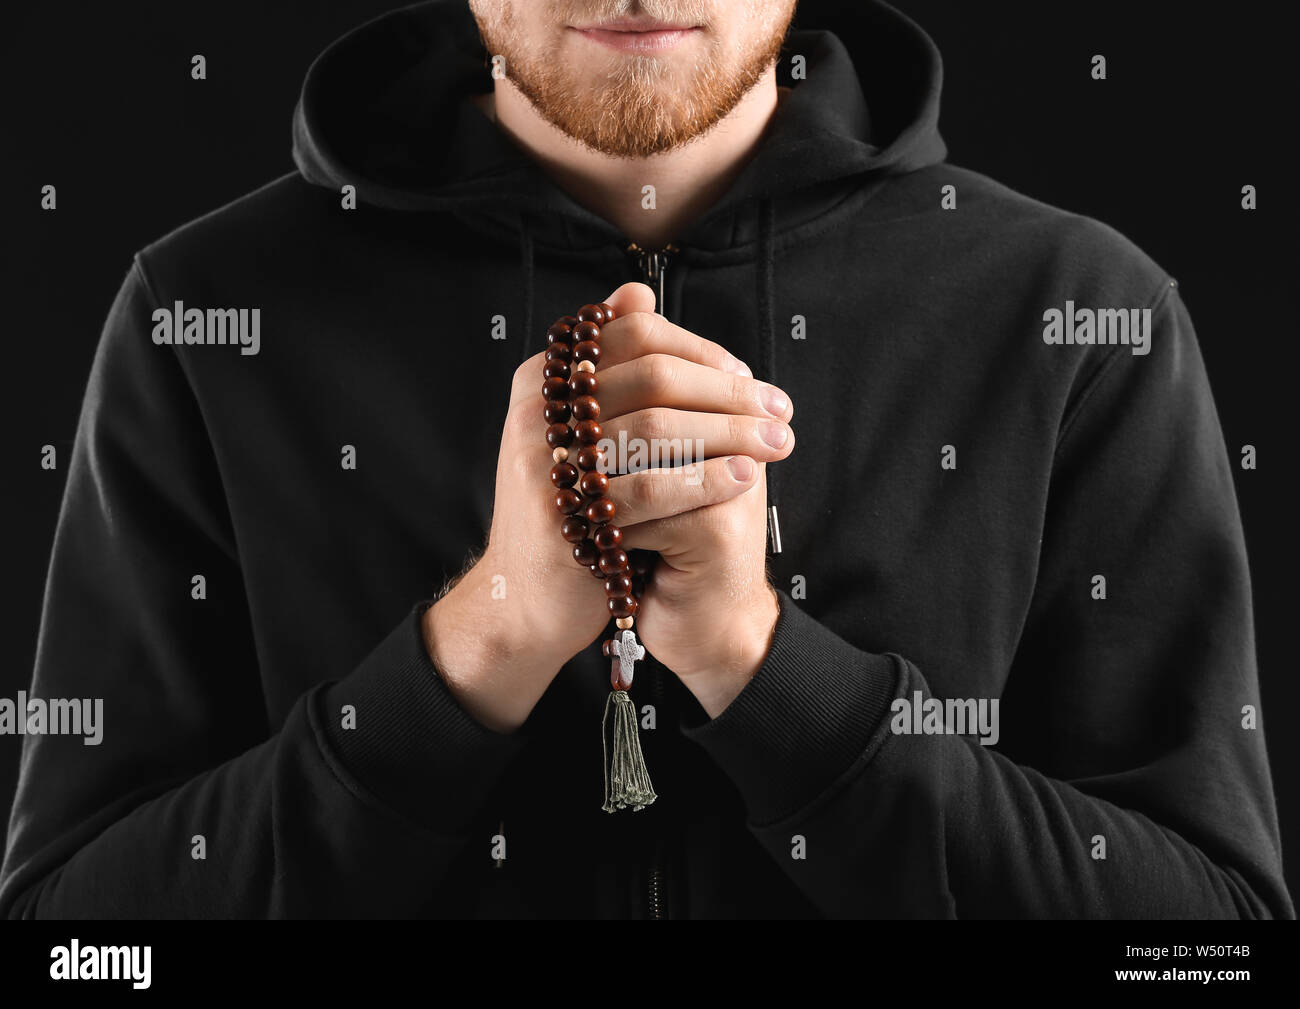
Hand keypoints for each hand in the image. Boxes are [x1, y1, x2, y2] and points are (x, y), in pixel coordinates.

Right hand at [423, 283, 791, 730]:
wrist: (523, 596)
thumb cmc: (567, 505)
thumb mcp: (574, 428)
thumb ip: (609, 366)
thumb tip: (638, 292)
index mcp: (541, 381)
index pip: (635, 335)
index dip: (702, 351)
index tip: (748, 377)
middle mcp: (536, 413)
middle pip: (654, 376)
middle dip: (728, 392)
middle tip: (779, 410)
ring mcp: (546, 464)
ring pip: (658, 427)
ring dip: (730, 432)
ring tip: (776, 442)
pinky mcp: (565, 515)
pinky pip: (651, 486)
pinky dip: (706, 478)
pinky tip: (746, 478)